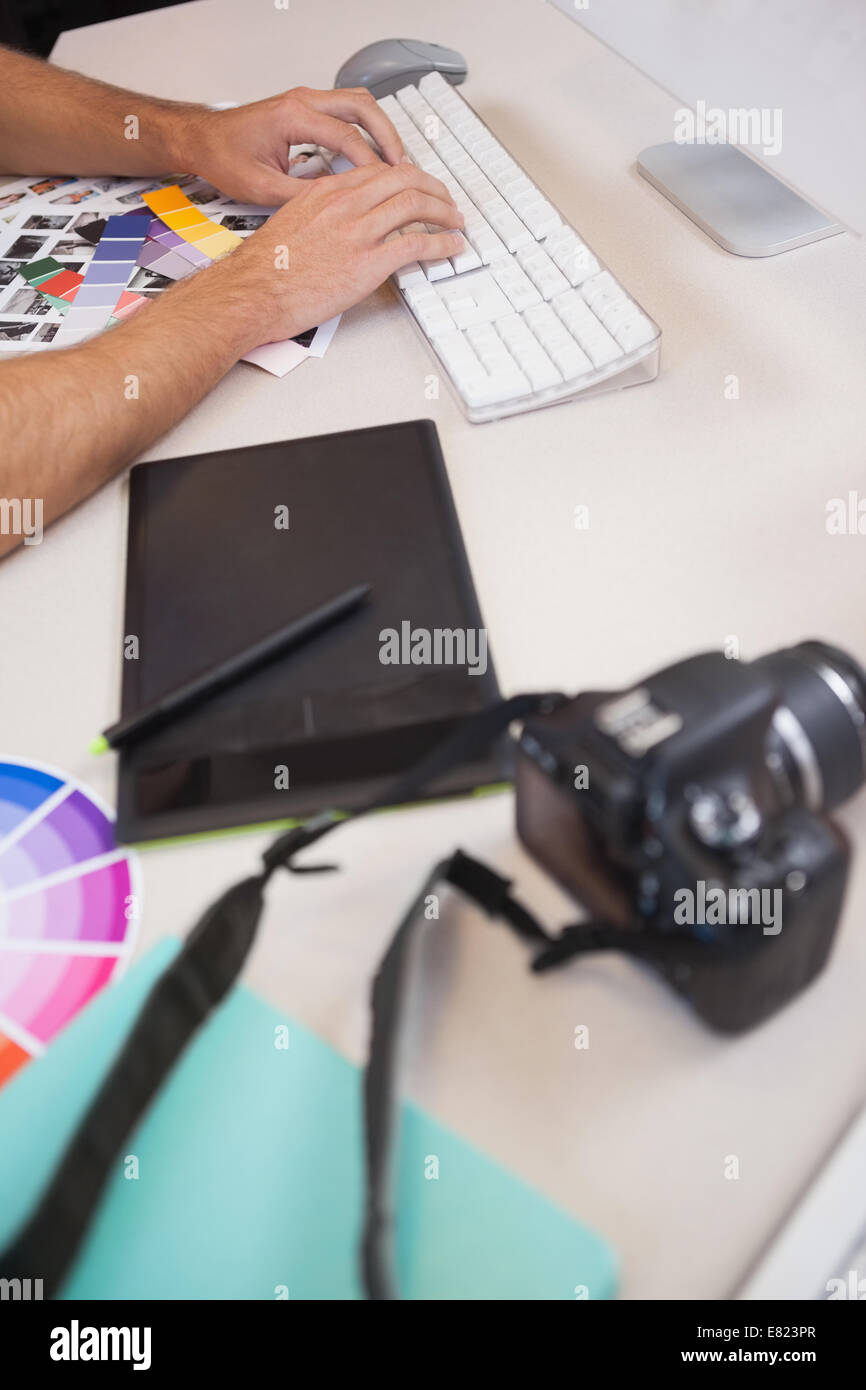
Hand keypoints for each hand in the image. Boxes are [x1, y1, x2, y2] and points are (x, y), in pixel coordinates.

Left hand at [173, 86, 406, 205]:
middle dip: (388, 137)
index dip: (371, 163)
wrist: (202, 139)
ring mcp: (305, 101)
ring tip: (395, 162)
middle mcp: (303, 101)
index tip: (387, 185)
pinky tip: (372, 156)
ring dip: (380, 130)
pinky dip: (365, 130)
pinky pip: (347, 112)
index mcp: (293, 116)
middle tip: (404, 168)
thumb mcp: (260, 188)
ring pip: (359, 104)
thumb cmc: (223, 157)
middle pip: (362, 107)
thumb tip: (333, 207)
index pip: (346, 136)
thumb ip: (300, 196)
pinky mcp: (306, 109)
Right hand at [227, 161, 464, 343]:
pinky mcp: (368, 263)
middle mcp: (346, 204)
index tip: (418, 186)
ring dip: (444, 211)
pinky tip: (452, 246)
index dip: (407, 176)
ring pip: (416, 204)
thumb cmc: (266, 266)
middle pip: (404, 179)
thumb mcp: (290, 221)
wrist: (253, 290)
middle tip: (446, 199)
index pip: (378, 170)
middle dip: (434, 187)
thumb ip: (320, 213)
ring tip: (455, 220)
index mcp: (326, 191)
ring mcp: (359, 232)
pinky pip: (417, 244)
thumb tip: (337, 222)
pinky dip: (442, 243)